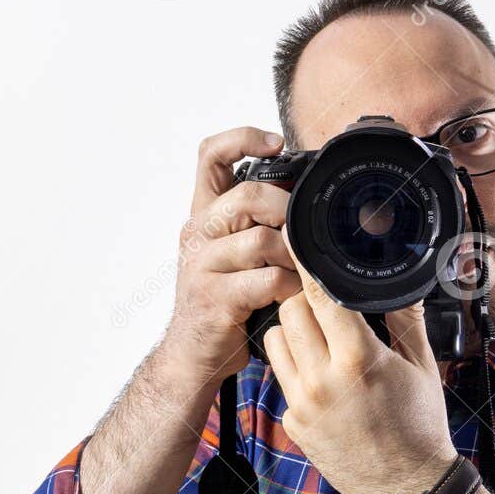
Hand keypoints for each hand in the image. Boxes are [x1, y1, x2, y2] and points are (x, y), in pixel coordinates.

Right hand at [161, 126, 302, 387]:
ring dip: (292, 257)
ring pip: (261, 239)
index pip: (210, 155)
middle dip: (287, 210)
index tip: (276, 145)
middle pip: (248, 195)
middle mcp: (196, 234)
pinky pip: (266, 280)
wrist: (192, 355)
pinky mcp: (214, 298)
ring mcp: (202, 266)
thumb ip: (255, 224)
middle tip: (302, 232)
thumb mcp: (234, 255)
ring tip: (299, 273)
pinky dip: (289, 287)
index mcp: (202, 215)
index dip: (244, 139)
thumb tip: (302, 198)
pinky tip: (291, 296)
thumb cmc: (223, 303)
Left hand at [262, 253, 458, 493]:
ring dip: (293, 331)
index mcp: (359, 359)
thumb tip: (403, 283)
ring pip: (275, 341)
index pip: (321, 296)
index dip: (309, 265)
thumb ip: (407, 320)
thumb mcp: (422, 368)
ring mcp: (303, 404)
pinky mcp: (293, 423)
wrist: (407, 488)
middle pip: (290, 311)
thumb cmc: (421, 428)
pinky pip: (281, 378)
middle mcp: (323, 380)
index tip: (298, 243)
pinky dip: (295, 368)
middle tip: (325, 305)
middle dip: (304, 300)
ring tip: (320, 340)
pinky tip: (322, 377)